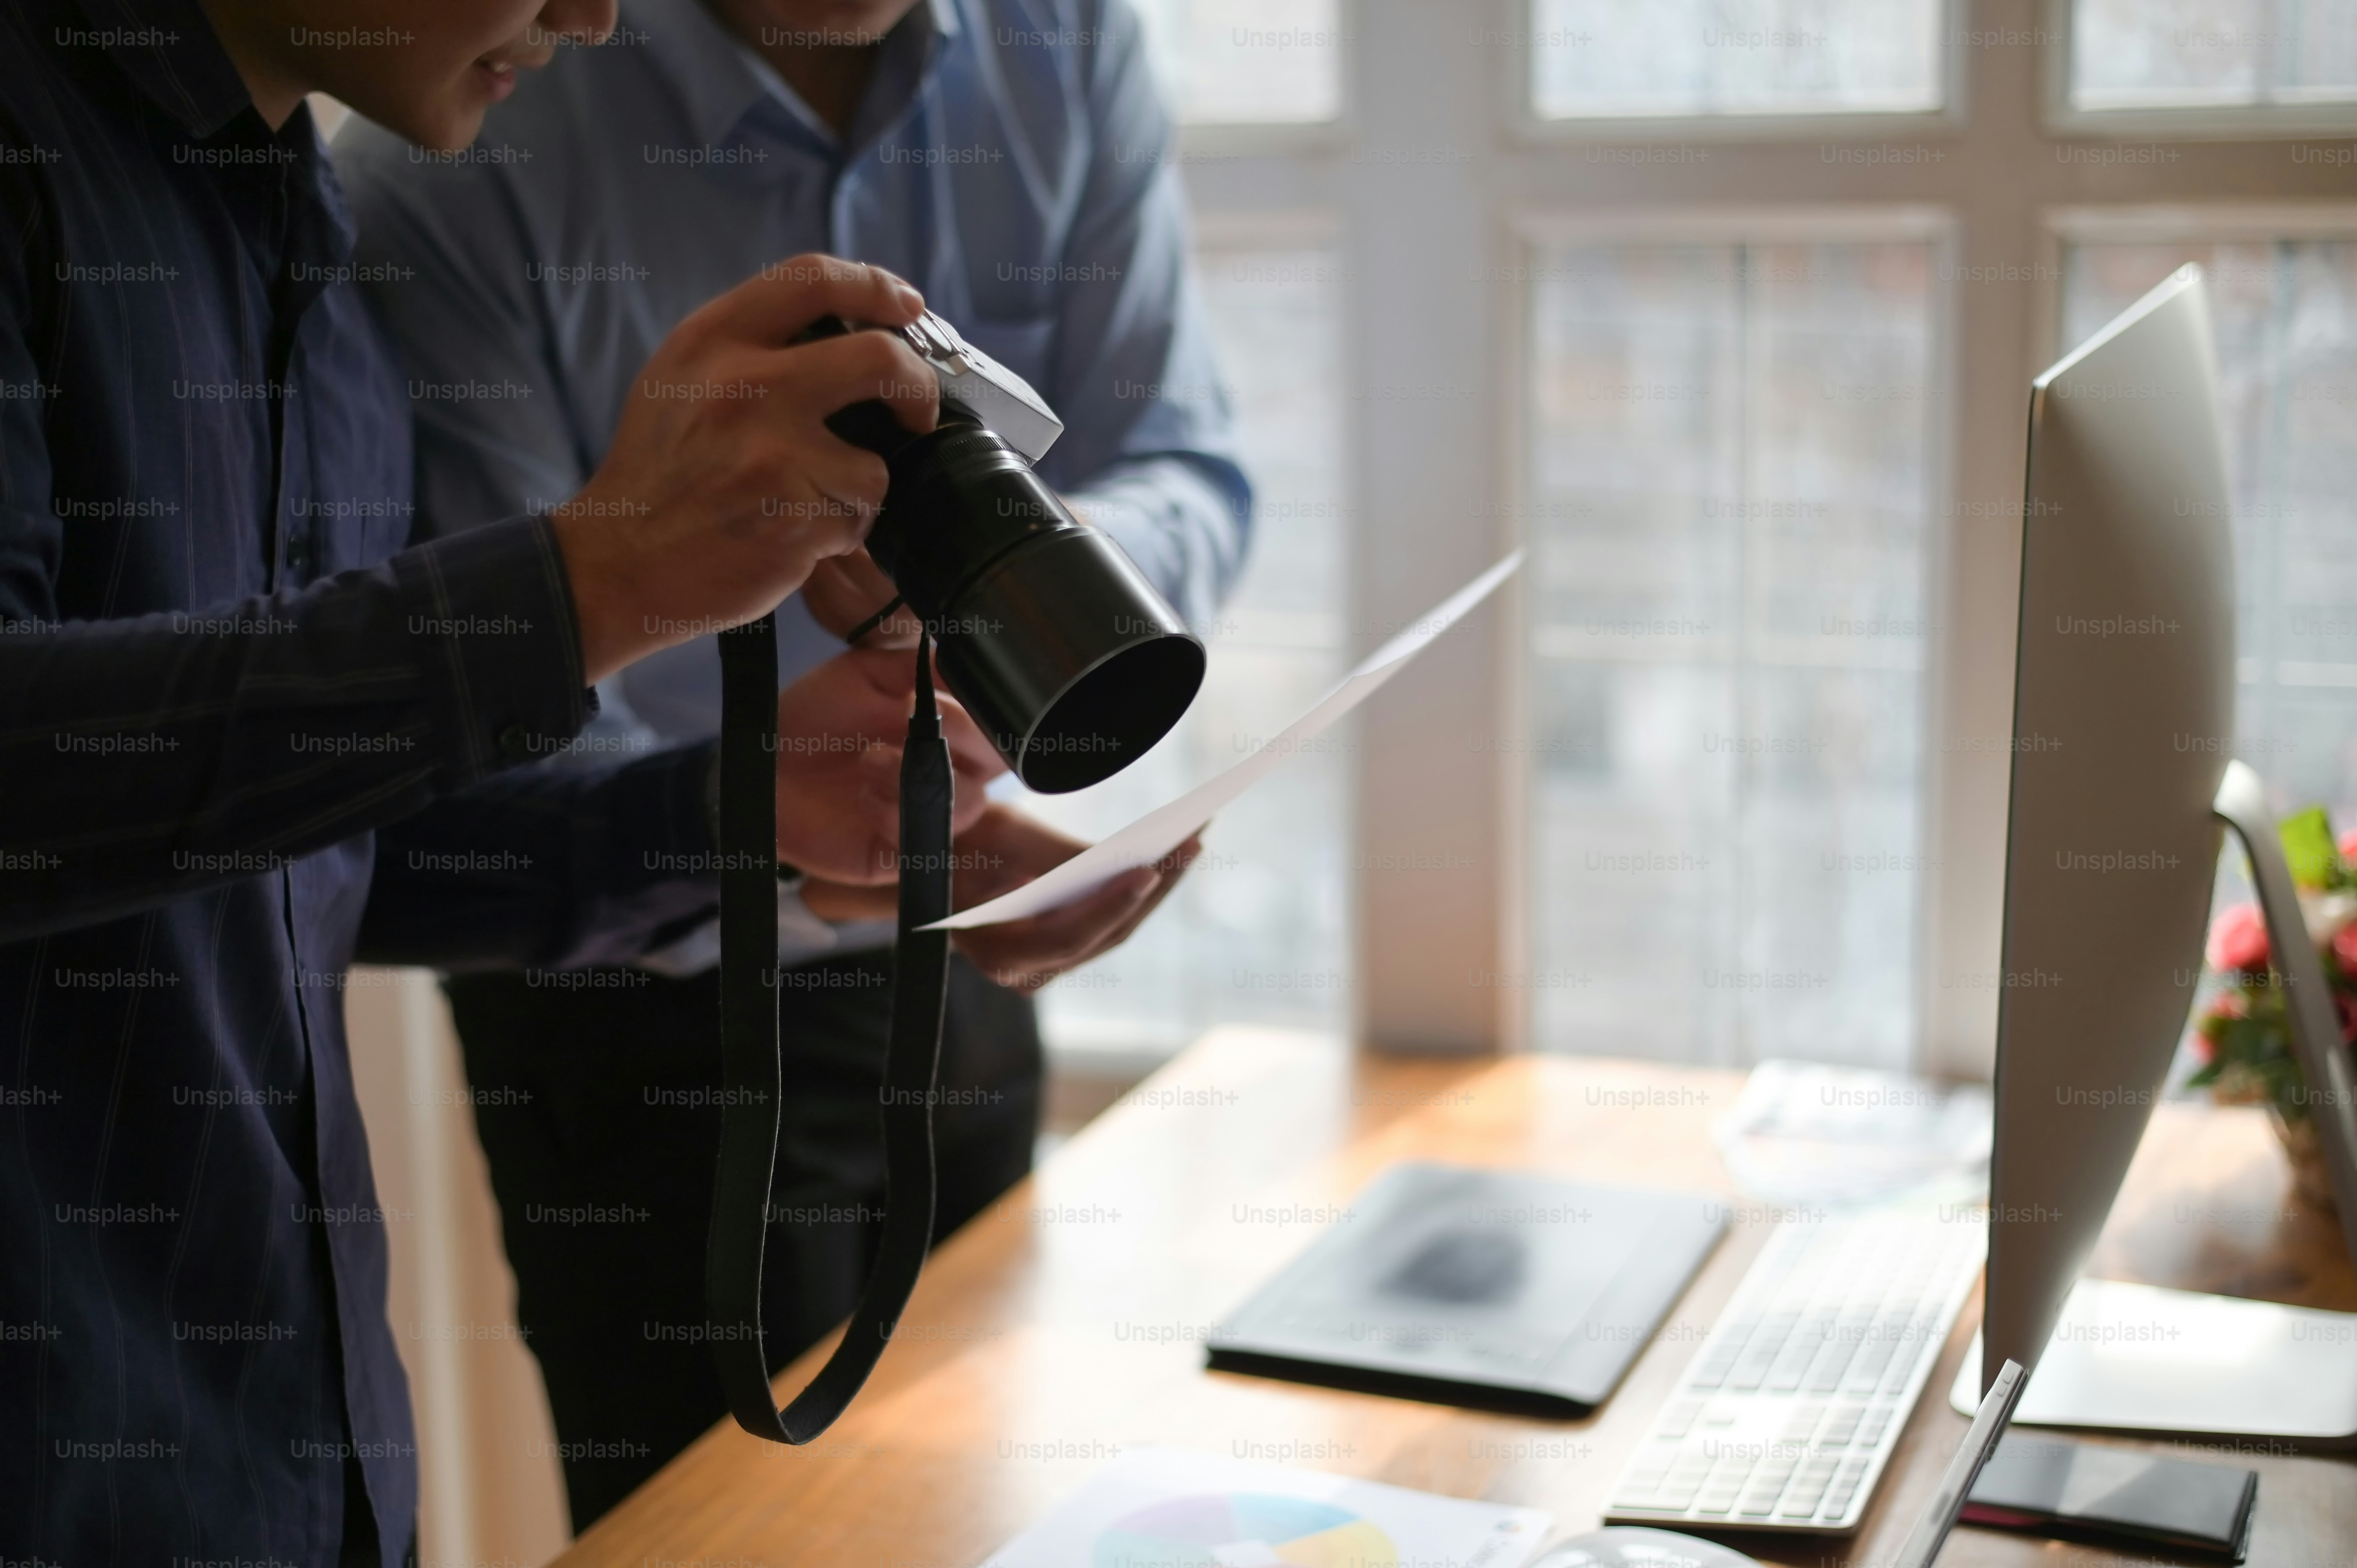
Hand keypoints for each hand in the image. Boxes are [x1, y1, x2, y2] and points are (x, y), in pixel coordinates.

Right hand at [552, 255, 939, 683]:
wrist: (618, 562)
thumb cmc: (660, 472)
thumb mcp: (683, 378)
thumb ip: (752, 344)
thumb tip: (850, 327)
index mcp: (713, 340)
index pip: (813, 279)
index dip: (876, 286)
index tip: (908, 306)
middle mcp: (743, 387)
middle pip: (879, 358)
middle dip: (917, 386)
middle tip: (916, 411)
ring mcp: (771, 454)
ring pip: (874, 464)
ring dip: (858, 489)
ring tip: (809, 502)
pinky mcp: (794, 517)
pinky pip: (858, 519)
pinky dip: (842, 533)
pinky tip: (795, 535)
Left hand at [772, 646, 1002, 884]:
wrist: (765, 767)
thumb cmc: (813, 718)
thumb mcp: (865, 674)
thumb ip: (917, 666)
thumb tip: (963, 660)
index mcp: (947, 728)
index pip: (996, 725)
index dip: (979, 714)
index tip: (940, 701)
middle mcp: (948, 770)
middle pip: (997, 765)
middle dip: (962, 741)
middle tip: (912, 723)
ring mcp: (927, 811)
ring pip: (970, 805)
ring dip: (918, 777)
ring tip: (870, 762)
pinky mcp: (902, 850)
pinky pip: (923, 840)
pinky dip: (893, 815)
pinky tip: (863, 798)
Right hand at [949, 808, 1199, 989]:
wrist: (927, 867)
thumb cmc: (954, 845)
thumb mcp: (997, 837)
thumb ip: (1052, 855)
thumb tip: (1116, 859)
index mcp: (998, 953)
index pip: (1066, 937)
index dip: (1111, 905)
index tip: (1148, 870)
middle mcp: (1027, 973)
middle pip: (1108, 935)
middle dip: (1155, 886)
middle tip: (1193, 839)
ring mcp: (1049, 967)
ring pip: (1119, 929)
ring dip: (1159, 884)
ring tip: (1193, 838)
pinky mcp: (1066, 948)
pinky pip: (1113, 920)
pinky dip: (1142, 886)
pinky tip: (1172, 851)